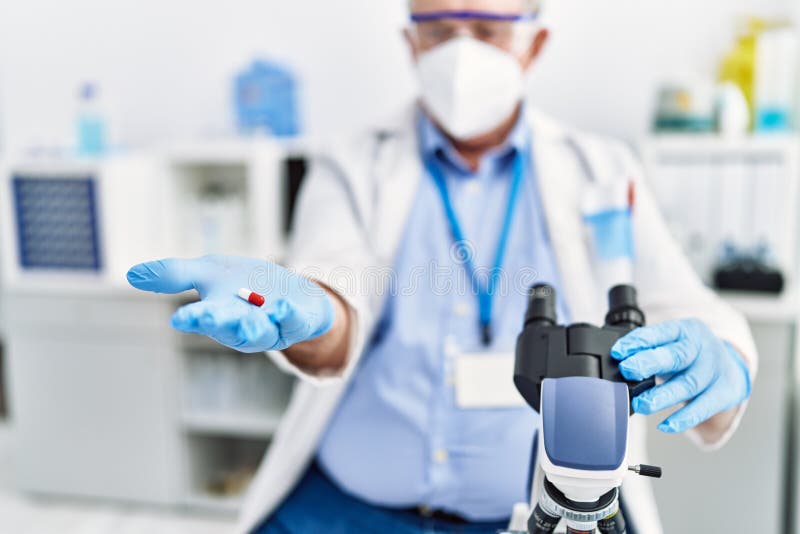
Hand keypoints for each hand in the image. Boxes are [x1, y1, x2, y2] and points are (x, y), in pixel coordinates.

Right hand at [126, 255, 333, 352]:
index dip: (193, 319)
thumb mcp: (209, 273)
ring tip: (248, 322)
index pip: (203, 318)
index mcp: (219, 314)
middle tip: (208, 318)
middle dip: (220, 324)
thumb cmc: (246, 286)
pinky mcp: (299, 320)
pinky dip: (289, 316)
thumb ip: (176, 275)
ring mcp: (273, 325)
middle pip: (229, 328)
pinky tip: (284, 307)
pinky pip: (294, 322)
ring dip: (254, 328)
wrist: (294, 294)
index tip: (181, 318)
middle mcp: (243, 325)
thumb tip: (132, 274)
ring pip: (261, 332)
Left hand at [611, 319, 750, 433]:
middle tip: (628, 371)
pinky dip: (684, 418)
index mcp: (684, 330)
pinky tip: (666, 425)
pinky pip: (704, 408)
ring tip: (641, 404)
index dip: (638, 342)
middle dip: (649, 362)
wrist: (730, 367)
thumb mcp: (671, 345)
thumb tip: (619, 364)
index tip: (618, 352)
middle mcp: (701, 347)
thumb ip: (650, 351)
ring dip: (662, 396)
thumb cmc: (689, 356)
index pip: (660, 333)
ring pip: (688, 384)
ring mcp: (715, 370)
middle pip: (676, 356)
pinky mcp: (726, 392)